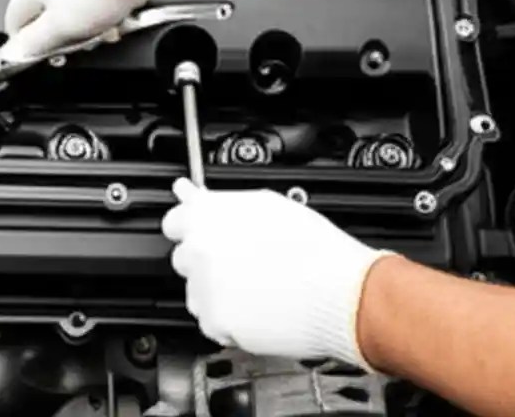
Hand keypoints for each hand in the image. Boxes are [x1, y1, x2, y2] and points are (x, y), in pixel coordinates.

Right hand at [2, 0, 176, 60]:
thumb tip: (15, 52)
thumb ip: (35, 42)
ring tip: (111, 27)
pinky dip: (107, 2)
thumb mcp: (63, 27)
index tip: (49, 54)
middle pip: (48, 14)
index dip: (29, 44)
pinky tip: (122, 8)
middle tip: (86, 42)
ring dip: (92, 21)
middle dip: (68, 34)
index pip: (13, 23)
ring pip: (76, 2)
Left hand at [161, 178, 389, 367]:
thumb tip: (189, 192)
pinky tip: (258, 307)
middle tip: (244, 265)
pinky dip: (230, 320)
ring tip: (257, 288)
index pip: (174, 222)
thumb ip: (220, 202)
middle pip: (186, 259)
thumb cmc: (314, 248)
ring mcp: (205, 288)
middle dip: (209, 262)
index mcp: (208, 216)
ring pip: (198, 292)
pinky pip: (212, 322)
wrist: (340, 293)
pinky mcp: (216, 321)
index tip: (203, 235)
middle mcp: (199, 250)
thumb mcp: (266, 205)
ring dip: (218, 292)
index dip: (191, 229)